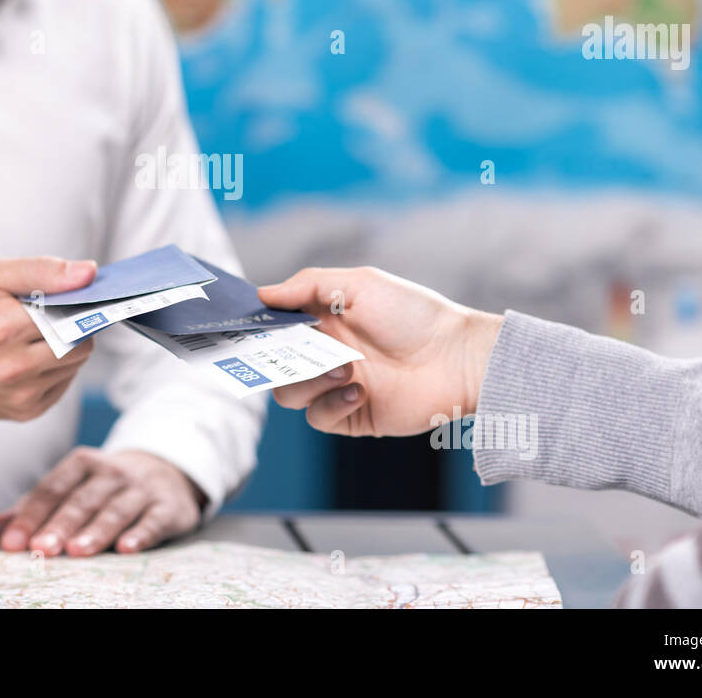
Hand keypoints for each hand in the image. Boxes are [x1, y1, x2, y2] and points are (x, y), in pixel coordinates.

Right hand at [0, 256, 97, 420]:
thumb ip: (42, 271)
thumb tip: (88, 272)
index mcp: (3, 329)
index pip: (71, 317)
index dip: (77, 304)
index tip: (73, 298)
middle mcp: (12, 368)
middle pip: (79, 345)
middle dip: (73, 326)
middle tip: (51, 315)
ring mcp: (19, 395)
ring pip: (75, 365)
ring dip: (65, 348)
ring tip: (34, 336)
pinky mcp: (24, 411)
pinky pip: (63, 384)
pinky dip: (55, 369)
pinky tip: (30, 356)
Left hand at [0, 447, 205, 555]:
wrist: (167, 472)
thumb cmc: (107, 487)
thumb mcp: (72, 488)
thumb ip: (34, 508)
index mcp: (83, 464)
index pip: (52, 489)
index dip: (31, 515)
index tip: (12, 541)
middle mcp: (112, 472)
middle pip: (82, 500)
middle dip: (60, 525)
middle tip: (41, 548)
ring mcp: (141, 489)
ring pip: (116, 510)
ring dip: (95, 531)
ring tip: (76, 551)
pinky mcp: (168, 507)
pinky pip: (153, 521)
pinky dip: (140, 535)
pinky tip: (126, 549)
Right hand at [256, 267, 502, 436]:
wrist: (458, 359)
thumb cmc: (415, 314)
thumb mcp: (360, 284)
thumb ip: (308, 285)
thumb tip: (263, 294)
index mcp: (322, 320)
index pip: (274, 327)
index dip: (256, 329)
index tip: (244, 328)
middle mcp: (324, 354)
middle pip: (272, 365)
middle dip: (273, 360)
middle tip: (286, 353)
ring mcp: (336, 387)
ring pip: (289, 394)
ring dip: (307, 382)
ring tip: (344, 369)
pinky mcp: (352, 416)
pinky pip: (319, 418)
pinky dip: (331, 404)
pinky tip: (358, 390)